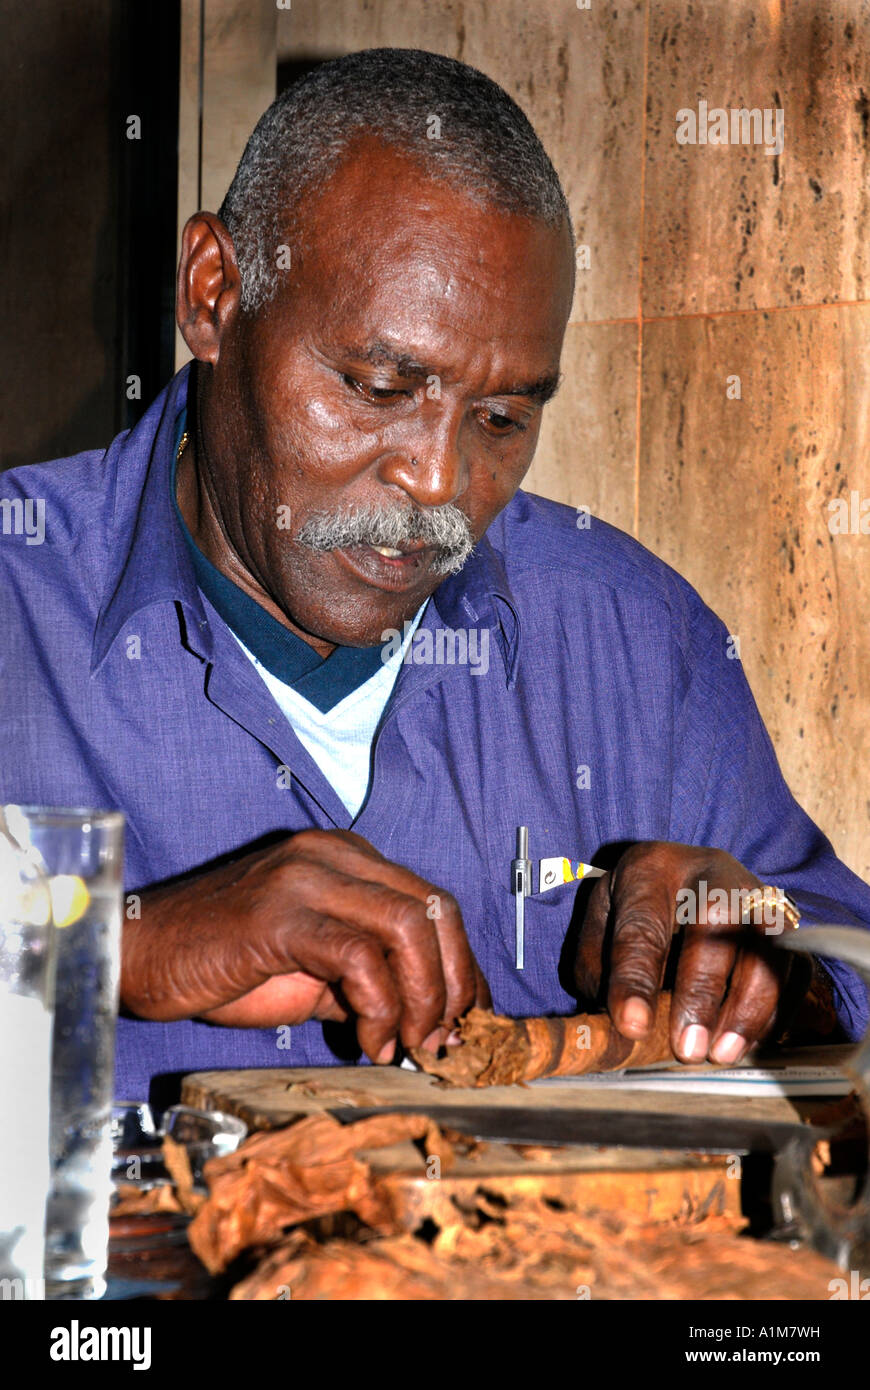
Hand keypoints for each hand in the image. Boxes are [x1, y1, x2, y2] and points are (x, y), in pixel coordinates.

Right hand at [122, 829, 489, 1062]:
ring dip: (424, 999)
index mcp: (347, 858)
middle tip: (443, 1039)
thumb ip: (368, 977)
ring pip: (410, 926)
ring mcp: (308, 878)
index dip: (460, 966)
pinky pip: (360, 958)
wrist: (140, 955)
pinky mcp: (282, 914)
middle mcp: (335, 855)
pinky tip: (368, 1040)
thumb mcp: (311, 967)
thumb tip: (430, 1019)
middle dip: (453, 984)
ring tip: (409, 1043)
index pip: (433, 902)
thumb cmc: (222, 962)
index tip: (467, 1019)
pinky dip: (380, 1009)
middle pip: (436, 909)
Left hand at [574, 841, 791, 1063]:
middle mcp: (710, 872)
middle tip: (688, 1049)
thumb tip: (623, 1027)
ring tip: (721, 1053)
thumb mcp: (601, 924)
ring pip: (768, 945)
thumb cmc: (638, 907)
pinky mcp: (787, 923)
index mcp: (651, 869)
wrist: (686, 873)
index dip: (636, 980)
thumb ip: (601, 969)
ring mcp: (756, 894)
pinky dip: (775, 1011)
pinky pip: (795, 968)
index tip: (633, 1028)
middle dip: (702, 992)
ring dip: (748, 1008)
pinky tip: (748, 1041)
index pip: (643, 925)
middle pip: (717, 923)